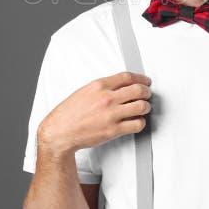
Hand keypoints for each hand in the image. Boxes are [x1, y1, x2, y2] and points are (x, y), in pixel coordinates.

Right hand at [38, 71, 152, 155]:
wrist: (60, 132)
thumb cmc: (69, 113)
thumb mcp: (84, 91)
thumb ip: (102, 87)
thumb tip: (120, 86)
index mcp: (99, 85)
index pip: (127, 77)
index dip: (140, 78)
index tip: (145, 81)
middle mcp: (107, 98)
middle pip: (138, 90)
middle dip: (146, 92)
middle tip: (147, 94)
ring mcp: (111, 114)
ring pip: (141, 106)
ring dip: (146, 107)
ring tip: (144, 108)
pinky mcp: (113, 130)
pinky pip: (137, 124)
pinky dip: (140, 122)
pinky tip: (137, 121)